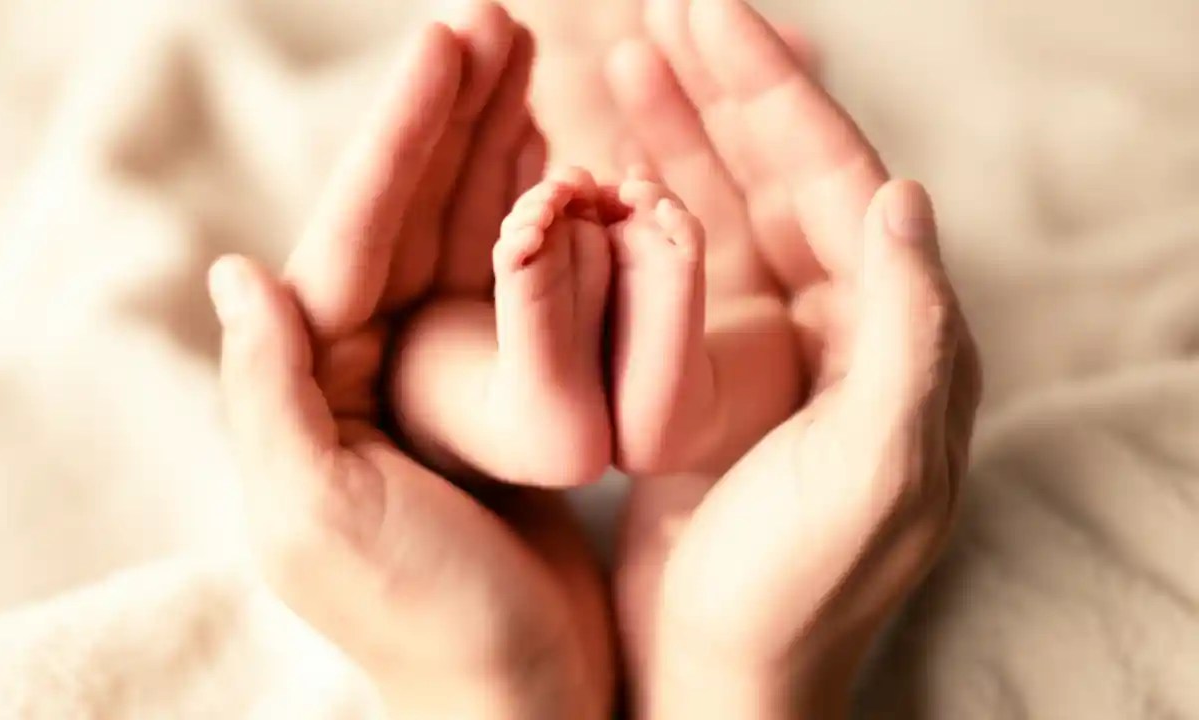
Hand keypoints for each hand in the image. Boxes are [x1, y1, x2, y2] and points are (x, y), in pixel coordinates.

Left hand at [209, 10, 610, 718]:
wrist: (528, 699)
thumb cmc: (431, 622)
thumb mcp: (322, 515)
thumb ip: (269, 393)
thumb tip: (240, 274)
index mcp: (315, 388)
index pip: (355, 235)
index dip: (400, 138)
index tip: (449, 47)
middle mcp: (368, 373)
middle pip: (409, 217)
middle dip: (450, 118)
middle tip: (495, 19)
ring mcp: (437, 382)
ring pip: (464, 239)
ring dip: (494, 149)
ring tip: (530, 63)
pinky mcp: (498, 399)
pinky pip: (514, 287)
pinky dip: (535, 218)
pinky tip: (556, 161)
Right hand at [604, 1, 982, 716]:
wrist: (720, 680)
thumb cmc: (797, 593)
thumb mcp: (876, 471)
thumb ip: (910, 336)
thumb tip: (907, 197)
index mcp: (891, 334)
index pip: (834, 177)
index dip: (770, 90)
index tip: (708, 12)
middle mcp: (833, 329)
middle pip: (772, 176)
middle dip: (715, 88)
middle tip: (653, 6)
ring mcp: (760, 350)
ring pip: (714, 211)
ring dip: (669, 133)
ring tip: (614, 55)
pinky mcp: (698, 379)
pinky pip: (666, 269)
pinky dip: (631, 209)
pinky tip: (590, 163)